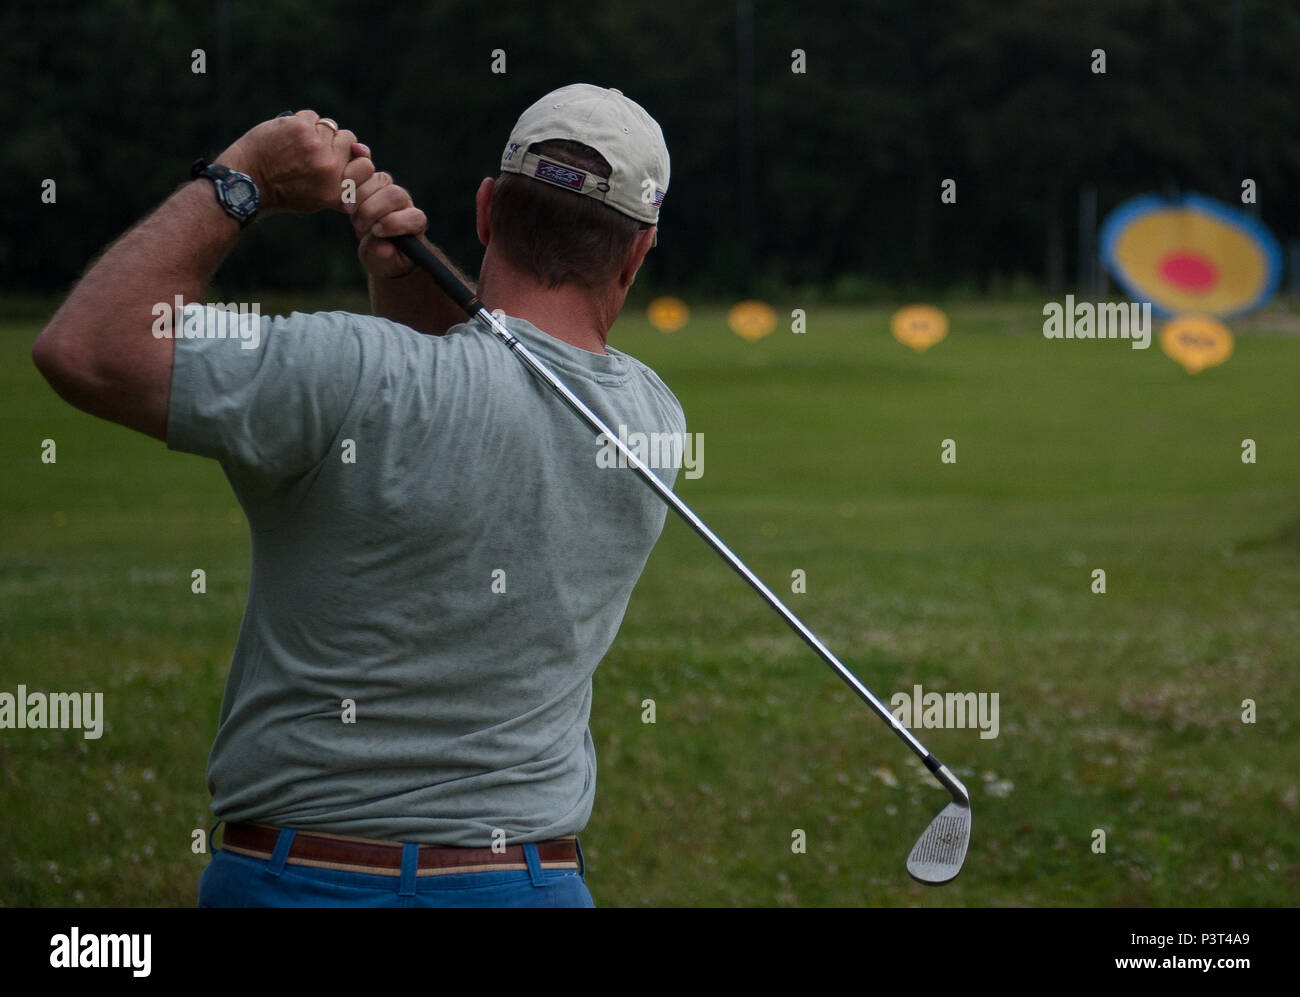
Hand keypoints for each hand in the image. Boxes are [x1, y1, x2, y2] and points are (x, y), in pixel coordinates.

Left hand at [218, 110, 359, 214]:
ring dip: (315, 131)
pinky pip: (311, 116)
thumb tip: (362, 154)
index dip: (355, 158)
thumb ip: (341, 184)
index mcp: (338, 190)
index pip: (366, 164)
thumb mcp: (317, 200)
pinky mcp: (300, 129)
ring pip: (329, 126)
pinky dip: (300, 122)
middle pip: (349, 139)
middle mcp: (330, 169)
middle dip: (334, 141)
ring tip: (297, 144)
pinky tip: (287, 135)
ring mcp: (316, 147)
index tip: (340, 159)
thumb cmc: (281, 192)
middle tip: (313, 150)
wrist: (247, 183)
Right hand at [342, 151, 427, 277]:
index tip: (377, 232)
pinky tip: (343, 193)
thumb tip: (384, 250)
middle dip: (373, 209)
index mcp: (415, 224)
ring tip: (351, 215)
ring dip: (359, 197)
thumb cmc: (385, 258)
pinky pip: (363, 170)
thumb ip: (384, 256)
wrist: (378, 248)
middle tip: (360, 226)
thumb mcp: (384, 263)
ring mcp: (388, 189)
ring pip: (379, 180)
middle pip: (394, 194)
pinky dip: (350, 179)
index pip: (414, 217)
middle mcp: (404, 203)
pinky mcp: (370, 181)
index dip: (395, 222)